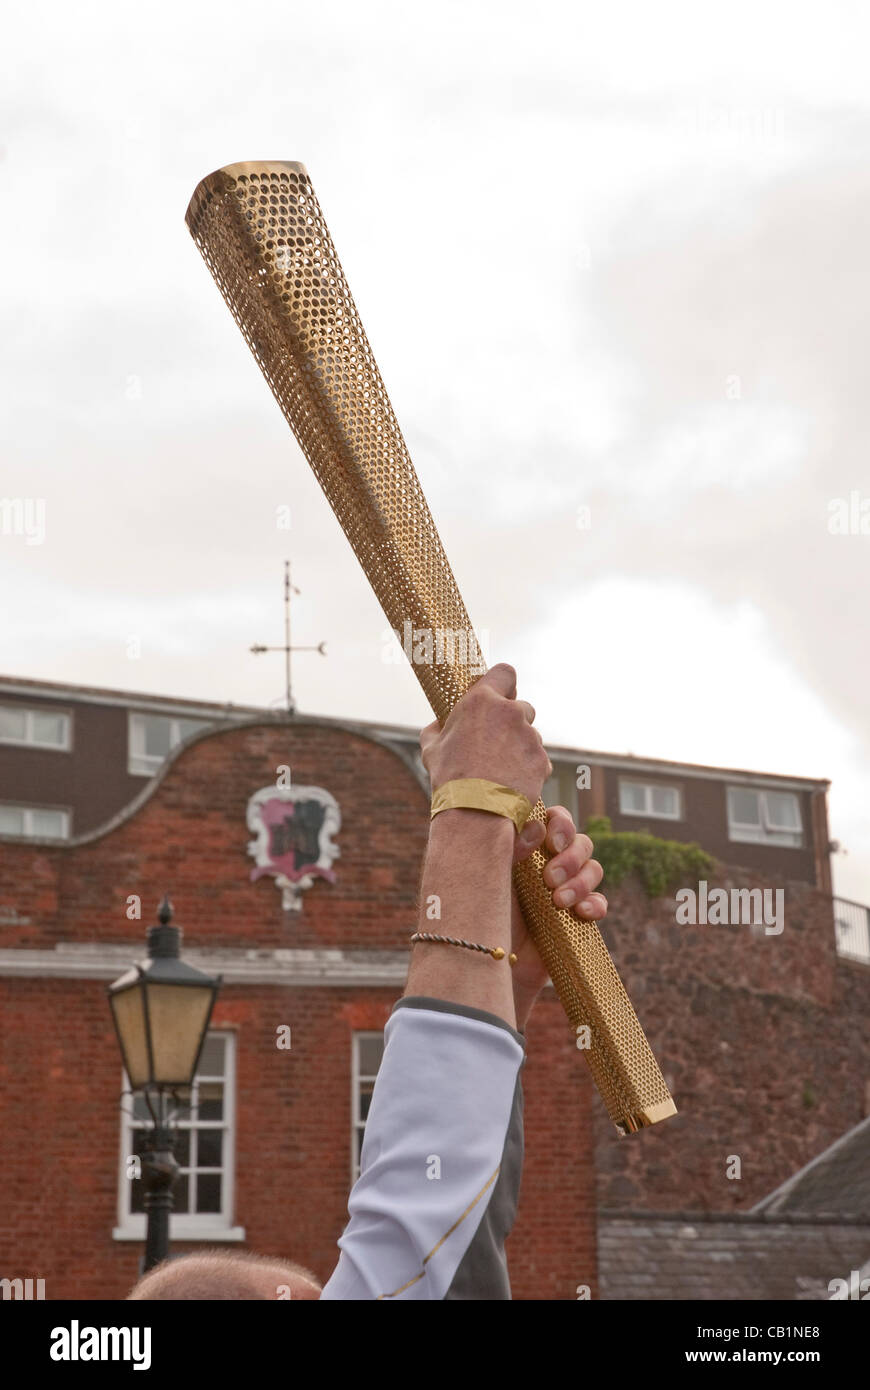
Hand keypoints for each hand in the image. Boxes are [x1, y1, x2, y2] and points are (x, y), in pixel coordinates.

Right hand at [419, 664, 551, 806]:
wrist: (475, 812)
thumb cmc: (449, 777)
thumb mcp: (431, 747)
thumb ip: (438, 726)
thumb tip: (440, 722)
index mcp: (481, 701)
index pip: (504, 672)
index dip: (503, 682)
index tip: (500, 695)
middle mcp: (511, 712)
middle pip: (522, 707)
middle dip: (513, 721)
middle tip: (497, 741)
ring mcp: (530, 737)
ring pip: (530, 735)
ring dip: (520, 746)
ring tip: (500, 769)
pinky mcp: (542, 760)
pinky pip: (538, 759)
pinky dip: (528, 768)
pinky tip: (511, 783)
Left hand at [510, 805, 606, 1024]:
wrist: (488, 964)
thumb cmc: (480, 915)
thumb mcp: (489, 877)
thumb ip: (510, 849)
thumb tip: (536, 826)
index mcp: (527, 848)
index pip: (554, 819)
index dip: (561, 823)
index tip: (553, 841)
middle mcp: (548, 863)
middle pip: (580, 841)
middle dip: (571, 858)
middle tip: (550, 879)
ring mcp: (564, 889)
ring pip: (593, 868)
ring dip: (581, 882)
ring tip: (558, 902)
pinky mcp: (575, 917)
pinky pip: (600, 902)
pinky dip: (596, 904)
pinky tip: (581, 913)